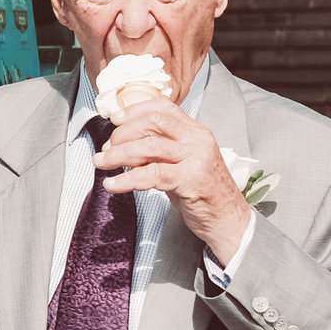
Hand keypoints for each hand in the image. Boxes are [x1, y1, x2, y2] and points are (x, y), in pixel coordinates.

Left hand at [95, 96, 252, 260]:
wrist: (229, 220)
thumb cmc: (203, 192)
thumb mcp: (181, 164)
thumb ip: (159, 151)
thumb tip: (123, 145)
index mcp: (196, 132)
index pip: (163, 108)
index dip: (135, 110)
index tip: (115, 118)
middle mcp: (198, 140)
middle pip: (153, 123)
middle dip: (123, 134)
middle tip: (106, 149)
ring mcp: (197, 158)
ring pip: (149, 147)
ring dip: (118, 155)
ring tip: (101, 163)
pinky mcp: (192, 180)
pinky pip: (152, 175)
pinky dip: (127, 180)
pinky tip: (113, 184)